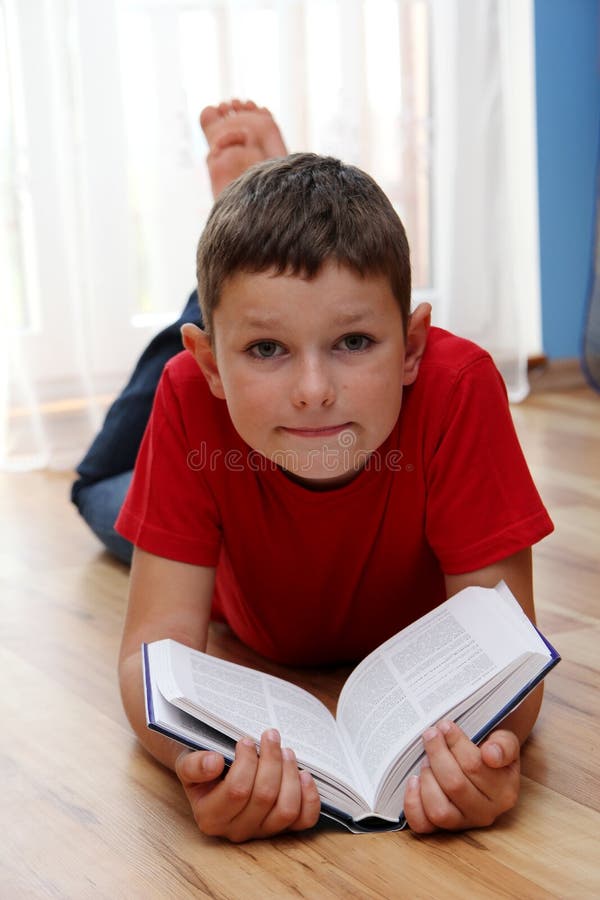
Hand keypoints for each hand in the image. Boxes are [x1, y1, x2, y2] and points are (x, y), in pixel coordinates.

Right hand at [175, 729, 320, 841]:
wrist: (210, 778)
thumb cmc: (201, 768)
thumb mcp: (187, 762)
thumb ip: (194, 764)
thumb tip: (214, 762)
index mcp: (210, 817)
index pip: (237, 790)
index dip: (247, 761)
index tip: (246, 740)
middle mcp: (236, 831)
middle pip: (264, 796)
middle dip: (271, 760)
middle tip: (271, 735)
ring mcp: (262, 832)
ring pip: (286, 809)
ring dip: (290, 774)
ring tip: (286, 750)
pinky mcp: (283, 829)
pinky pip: (303, 820)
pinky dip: (309, 797)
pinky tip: (303, 774)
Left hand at [403, 720, 520, 831]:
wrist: (483, 765)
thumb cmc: (489, 750)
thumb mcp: (505, 742)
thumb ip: (504, 744)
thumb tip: (490, 755)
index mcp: (504, 791)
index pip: (475, 766)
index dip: (455, 743)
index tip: (445, 725)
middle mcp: (486, 813)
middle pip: (455, 785)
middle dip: (438, 754)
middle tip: (430, 734)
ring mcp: (463, 823)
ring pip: (439, 809)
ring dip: (428, 779)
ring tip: (426, 759)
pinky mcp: (441, 828)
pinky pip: (422, 823)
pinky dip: (413, 802)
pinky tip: (413, 780)